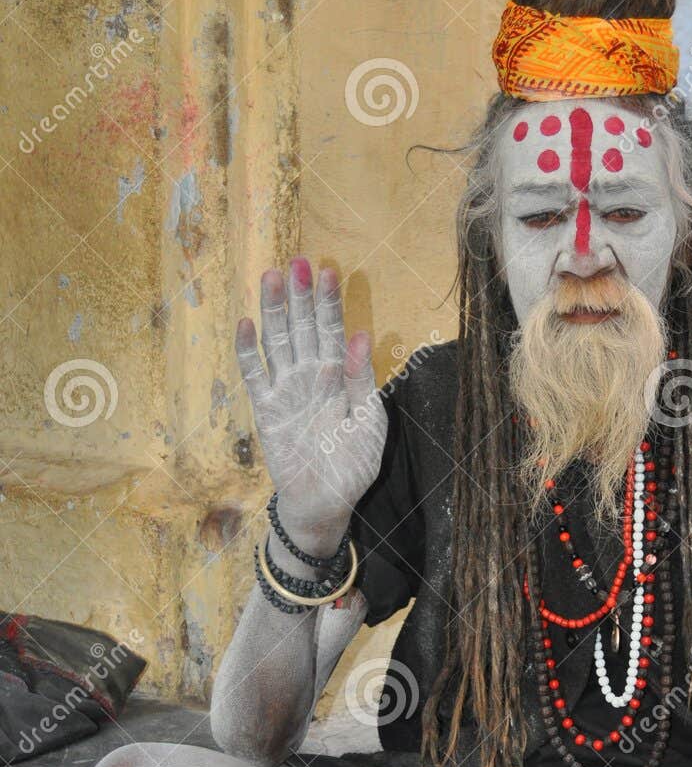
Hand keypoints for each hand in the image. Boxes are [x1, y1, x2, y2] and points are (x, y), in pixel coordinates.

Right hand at [235, 260, 386, 552]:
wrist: (327, 503)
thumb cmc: (353, 464)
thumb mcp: (369, 421)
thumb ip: (362, 380)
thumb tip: (363, 335)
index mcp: (338, 376)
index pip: (332, 330)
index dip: (329, 302)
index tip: (328, 271)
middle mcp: (310, 376)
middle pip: (302, 327)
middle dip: (301, 296)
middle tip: (298, 262)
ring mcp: (286, 390)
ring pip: (277, 342)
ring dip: (273, 310)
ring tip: (271, 277)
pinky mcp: (266, 410)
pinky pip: (254, 375)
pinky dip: (248, 350)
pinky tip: (247, 323)